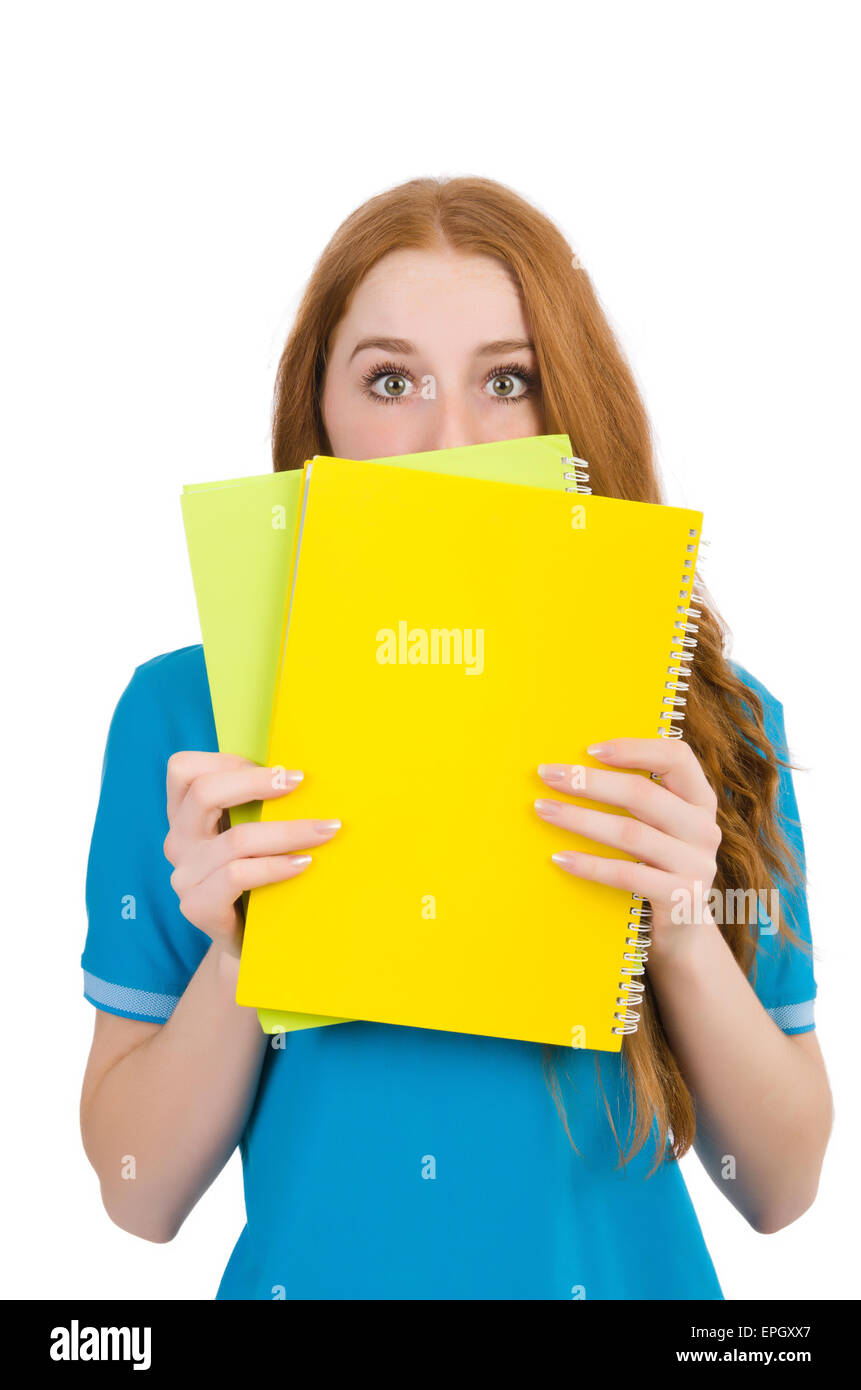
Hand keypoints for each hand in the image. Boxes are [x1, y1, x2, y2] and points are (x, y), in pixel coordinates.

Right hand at [163, 752, 340, 959]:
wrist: (249, 944)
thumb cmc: (256, 879)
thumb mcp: (248, 835)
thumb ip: (254, 805)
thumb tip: (300, 773)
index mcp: (183, 816)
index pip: (184, 770)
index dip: (228, 761)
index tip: (277, 769)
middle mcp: (178, 842)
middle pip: (204, 793)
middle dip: (258, 782)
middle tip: (301, 782)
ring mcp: (184, 876)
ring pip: (236, 839)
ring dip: (288, 830)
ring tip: (326, 829)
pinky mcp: (197, 907)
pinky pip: (238, 875)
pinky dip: (276, 866)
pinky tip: (303, 863)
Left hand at [534, 738, 721, 961]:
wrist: (684, 932)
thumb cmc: (658, 865)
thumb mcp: (659, 827)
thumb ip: (638, 798)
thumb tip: (574, 767)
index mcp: (700, 800)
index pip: (677, 757)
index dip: (634, 748)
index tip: (589, 750)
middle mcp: (704, 829)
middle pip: (643, 794)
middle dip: (590, 782)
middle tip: (548, 774)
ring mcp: (697, 865)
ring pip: (630, 833)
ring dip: (580, 819)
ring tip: (544, 809)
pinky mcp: (681, 897)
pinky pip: (627, 875)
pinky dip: (590, 865)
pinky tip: (559, 857)